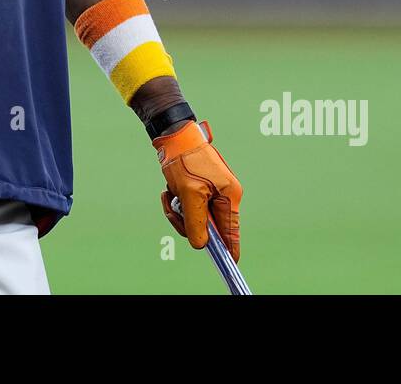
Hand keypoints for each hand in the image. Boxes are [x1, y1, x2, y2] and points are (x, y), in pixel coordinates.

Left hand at [154, 119, 241, 260]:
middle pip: (209, 227)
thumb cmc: (184, 160)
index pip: (232, 230)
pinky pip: (190, 207)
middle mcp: (225, 195)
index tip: (230, 264)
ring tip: (168, 195)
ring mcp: (213, 193)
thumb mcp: (189, 194)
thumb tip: (201, 245)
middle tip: (174, 210)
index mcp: (229, 196)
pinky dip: (177, 203)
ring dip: (179, 212)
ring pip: (196, 218)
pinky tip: (169, 191)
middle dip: (188, 222)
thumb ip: (196, 222)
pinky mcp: (202, 190)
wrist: (174, 136)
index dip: (229, 248)